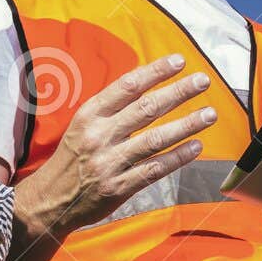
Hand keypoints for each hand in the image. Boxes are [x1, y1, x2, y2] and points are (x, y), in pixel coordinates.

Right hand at [28, 54, 213, 233]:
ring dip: (186, 125)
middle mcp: (100, 135)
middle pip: (146, 108)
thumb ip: (112, 107)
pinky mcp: (119, 187)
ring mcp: (110, 162)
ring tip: (210, 114)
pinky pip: (155, 169)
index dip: (155, 72)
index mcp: (90, 114)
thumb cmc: (74, 156)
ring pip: (155, 139)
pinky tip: (196, 146)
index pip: (128, 86)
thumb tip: (147, 82)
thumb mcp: (84, 124)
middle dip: (178, 92)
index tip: (179, 61)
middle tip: (203, 80)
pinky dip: (177, 157)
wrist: (52, 199)